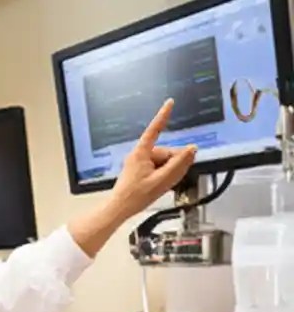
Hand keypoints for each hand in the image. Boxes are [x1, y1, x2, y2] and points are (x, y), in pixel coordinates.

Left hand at [107, 99, 197, 221]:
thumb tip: (192, 149)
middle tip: (167, 180)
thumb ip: (178, 164)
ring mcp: (140, 163)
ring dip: (168, 172)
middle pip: (167, 152)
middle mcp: (140, 155)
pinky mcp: (141, 170)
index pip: (155, 130)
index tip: (170, 102)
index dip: (163, 115)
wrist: (119, 209)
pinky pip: (159, 168)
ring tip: (160, 185)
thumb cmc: (135, 196)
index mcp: (141, 153)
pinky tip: (158, 186)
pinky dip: (163, 175)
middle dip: (173, 164)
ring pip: (164, 161)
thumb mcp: (162, 180)